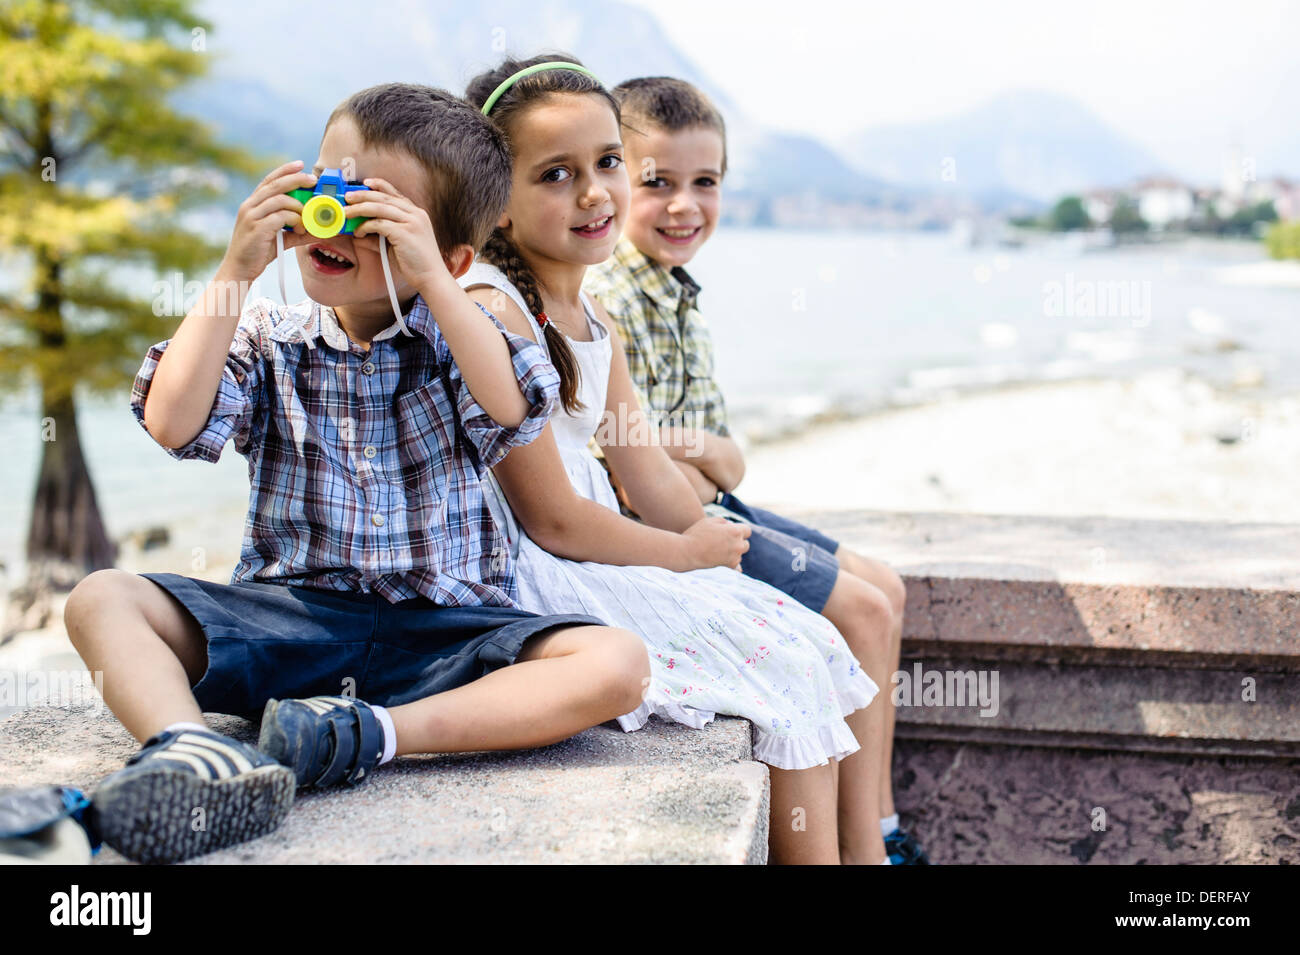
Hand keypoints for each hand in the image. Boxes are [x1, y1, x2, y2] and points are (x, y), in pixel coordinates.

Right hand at [220, 160, 316, 281]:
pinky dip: (294, 220)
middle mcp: (250, 206)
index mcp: (253, 204)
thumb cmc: (258, 252)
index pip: (269, 180)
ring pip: (280, 200)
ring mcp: (252, 216)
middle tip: (313, 180)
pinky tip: (300, 230)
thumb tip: (319, 230)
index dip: (285, 170)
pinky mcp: (257, 228)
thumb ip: (297, 231)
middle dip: (296, 179)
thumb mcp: (280, 238)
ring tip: (306, 219)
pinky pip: (280, 216)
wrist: (239, 269)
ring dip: (298, 207)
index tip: (300, 164)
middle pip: (276, 185)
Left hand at [345, 178, 446, 291]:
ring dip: (359, 209)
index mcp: (416, 214)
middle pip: (384, 197)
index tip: (364, 183)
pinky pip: (379, 224)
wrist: (431, 277)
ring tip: (346, 212)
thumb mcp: (397, 244)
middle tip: (347, 198)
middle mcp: (415, 214)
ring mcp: (411, 222)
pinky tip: (358, 232)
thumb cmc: (416, 263)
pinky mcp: (404, 233)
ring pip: (379, 207)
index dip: (379, 185)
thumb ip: (379, 236)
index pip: (395, 193)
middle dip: (363, 195)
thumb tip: (359, 233)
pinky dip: (365, 226)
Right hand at [682, 516, 749, 570]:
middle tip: (724, 542)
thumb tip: (730, 526)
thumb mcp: (709, 521)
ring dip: (733, 553)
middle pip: (746, 544)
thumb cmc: (696, 534)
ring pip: (740, 555)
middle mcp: (738, 545)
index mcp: (735, 531)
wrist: (686, 552)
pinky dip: (732, 565)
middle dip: (737, 542)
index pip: (747, 530)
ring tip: (718, 552)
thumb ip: (723, 521)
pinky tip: (725, 562)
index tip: (730, 532)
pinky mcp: (729, 567)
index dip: (739, 530)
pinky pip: (737, 567)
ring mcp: (734, 558)